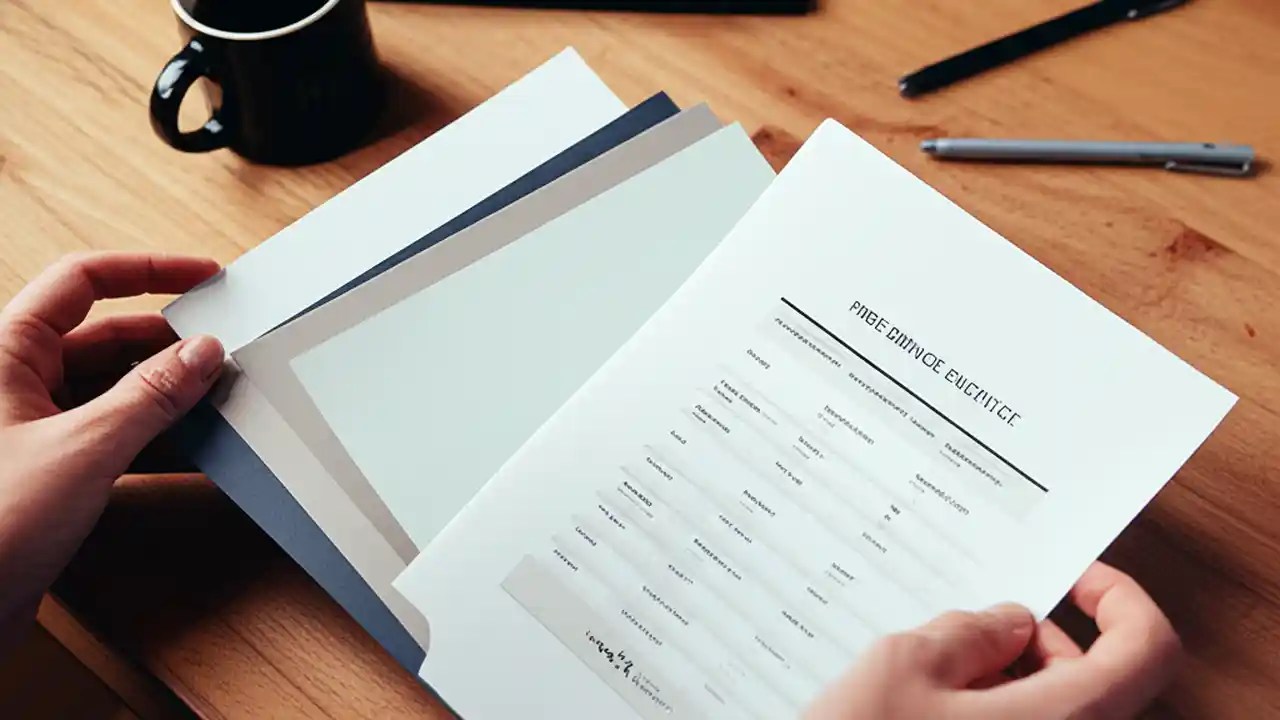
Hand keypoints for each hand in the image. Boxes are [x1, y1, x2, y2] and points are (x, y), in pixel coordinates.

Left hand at [0, 253, 223, 650]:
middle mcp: (14, 382)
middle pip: (106, 338)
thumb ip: (152, 396)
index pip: (82, 282)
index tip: (205, 278)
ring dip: (166, 397)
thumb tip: (204, 352)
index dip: (147, 271)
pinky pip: (112, 435)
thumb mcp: (84, 449)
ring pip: (113, 390)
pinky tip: (194, 449)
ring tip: (219, 402)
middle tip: (223, 356)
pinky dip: (153, 437)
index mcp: (5, 353)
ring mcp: (32, 428)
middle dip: (167, 346)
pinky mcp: (48, 470)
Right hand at [806, 562, 1179, 719]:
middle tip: (977, 629)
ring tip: (936, 677)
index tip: (1077, 579)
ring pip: (1060, 711)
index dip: (1119, 598)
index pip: (1146, 647)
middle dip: (1040, 642)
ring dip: (1010, 680)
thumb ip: (969, 631)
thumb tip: (1007, 621)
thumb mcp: (907, 666)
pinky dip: (994, 712)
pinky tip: (931, 710)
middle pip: (1099, 679)